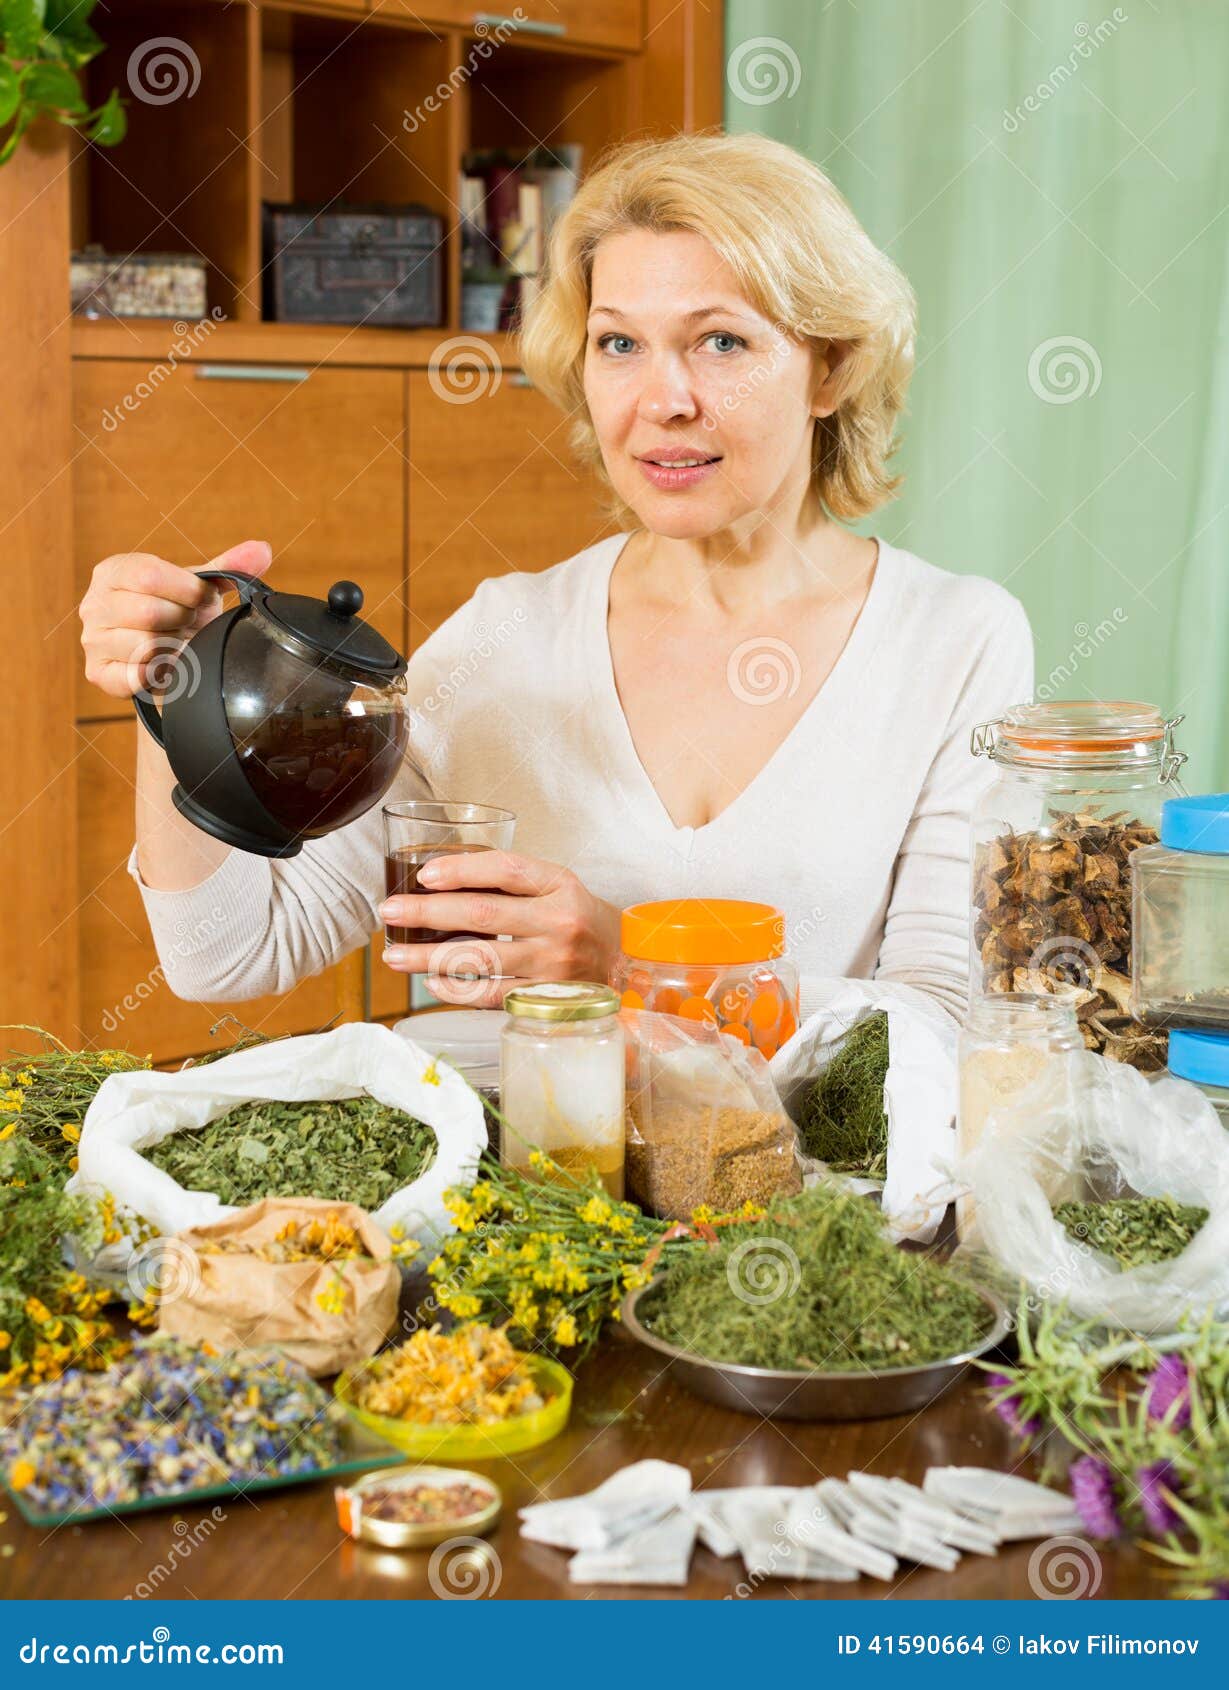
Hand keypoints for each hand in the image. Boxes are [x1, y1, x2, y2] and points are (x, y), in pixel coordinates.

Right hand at [79, 539, 272, 698]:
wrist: (168, 656)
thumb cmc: (179, 612)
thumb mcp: (199, 587)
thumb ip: (229, 567)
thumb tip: (262, 549)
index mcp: (114, 571)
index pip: (150, 574)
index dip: (188, 590)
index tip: (200, 599)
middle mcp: (94, 603)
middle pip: (149, 612)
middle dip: (182, 621)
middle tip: (188, 624)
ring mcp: (92, 640)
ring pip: (144, 646)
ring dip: (174, 648)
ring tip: (176, 641)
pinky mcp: (99, 674)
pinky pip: (134, 676)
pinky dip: (160, 673)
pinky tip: (166, 664)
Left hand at [379, 850, 621, 1007]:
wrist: (628, 966)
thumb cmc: (580, 920)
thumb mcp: (558, 886)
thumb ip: (511, 882)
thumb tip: (440, 880)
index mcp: (561, 885)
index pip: (506, 869)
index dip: (462, 870)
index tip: (424, 875)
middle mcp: (559, 923)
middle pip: (484, 913)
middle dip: (428, 913)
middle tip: (389, 912)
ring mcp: (552, 965)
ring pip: (480, 960)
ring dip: (429, 959)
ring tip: (394, 956)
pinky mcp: (545, 999)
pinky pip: (491, 997)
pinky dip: (457, 990)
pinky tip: (431, 984)